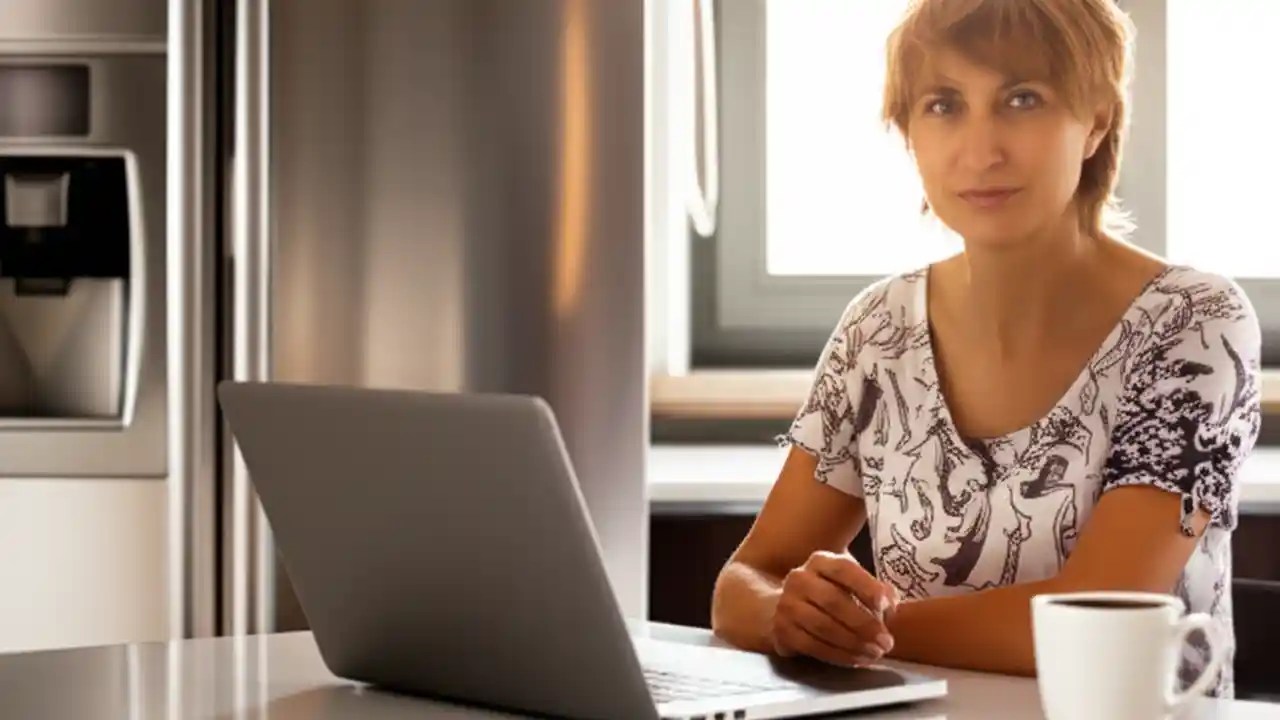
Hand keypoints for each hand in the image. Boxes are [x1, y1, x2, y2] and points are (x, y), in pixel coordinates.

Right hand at [770, 550, 900, 667]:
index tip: (885, 605)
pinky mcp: (781, 630)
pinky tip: (856, 659)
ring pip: (823, 626)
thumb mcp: (850, 584)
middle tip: (886, 642)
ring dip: (853, 643)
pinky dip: (838, 655)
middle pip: (834, 601)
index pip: (844, 569)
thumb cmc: (827, 594)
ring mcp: (787, 604)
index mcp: (820, 561)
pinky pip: (813, 645)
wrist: (782, 609)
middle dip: (864, 624)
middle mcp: (800, 578)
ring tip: (875, 653)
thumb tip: (891, 604)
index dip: (866, 586)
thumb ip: (875, 590)